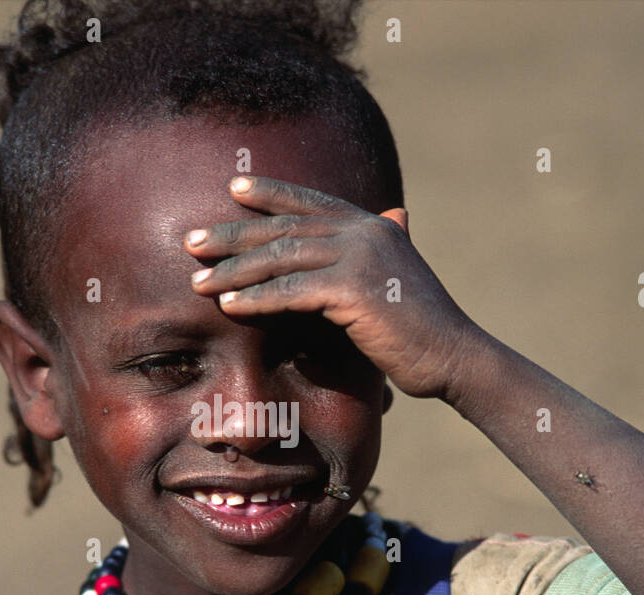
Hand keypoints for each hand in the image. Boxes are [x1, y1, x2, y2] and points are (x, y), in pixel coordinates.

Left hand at [184, 175, 480, 400]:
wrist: (453, 356)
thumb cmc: (418, 331)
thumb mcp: (388, 285)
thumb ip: (363, 264)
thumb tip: (334, 270)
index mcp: (372, 224)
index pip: (310, 202)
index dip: (269, 193)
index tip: (232, 189)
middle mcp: (365, 230)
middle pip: (284, 227)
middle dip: (233, 234)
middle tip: (190, 242)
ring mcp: (361, 255)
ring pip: (282, 258)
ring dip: (234, 270)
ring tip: (197, 282)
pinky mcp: (354, 288)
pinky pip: (291, 290)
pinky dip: (257, 298)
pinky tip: (229, 304)